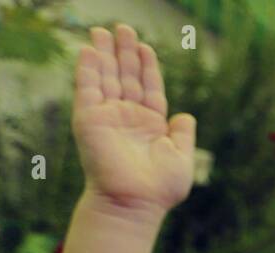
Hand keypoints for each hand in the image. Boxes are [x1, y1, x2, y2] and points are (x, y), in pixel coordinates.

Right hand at [72, 25, 194, 217]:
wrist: (134, 202)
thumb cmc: (160, 188)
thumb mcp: (181, 158)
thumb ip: (184, 135)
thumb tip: (187, 115)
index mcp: (150, 125)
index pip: (148, 88)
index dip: (147, 67)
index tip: (145, 46)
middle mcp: (128, 118)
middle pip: (125, 77)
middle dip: (124, 52)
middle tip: (122, 27)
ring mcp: (107, 117)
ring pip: (106, 78)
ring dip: (105, 54)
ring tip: (103, 30)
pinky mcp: (89, 119)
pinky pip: (88, 89)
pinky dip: (89, 69)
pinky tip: (91, 51)